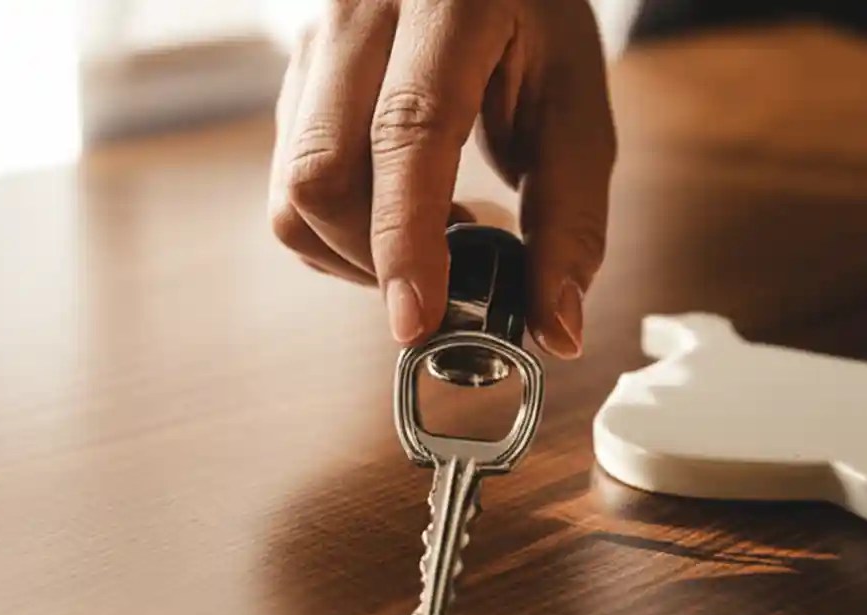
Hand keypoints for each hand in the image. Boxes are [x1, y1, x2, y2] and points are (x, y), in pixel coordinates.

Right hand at [269, 0, 616, 357]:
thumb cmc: (534, 23)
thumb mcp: (574, 106)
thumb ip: (570, 218)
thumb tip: (556, 329)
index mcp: (446, 5)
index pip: (407, 133)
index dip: (406, 238)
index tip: (419, 321)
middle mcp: (360, 14)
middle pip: (322, 173)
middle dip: (377, 260)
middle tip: (446, 283)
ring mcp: (315, 44)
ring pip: (293, 189)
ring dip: (355, 252)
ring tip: (427, 242)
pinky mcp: (297, 77)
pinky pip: (291, 181)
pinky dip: (341, 229)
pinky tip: (397, 213)